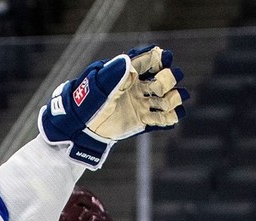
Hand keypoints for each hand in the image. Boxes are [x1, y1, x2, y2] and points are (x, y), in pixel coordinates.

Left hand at [39, 44, 186, 167]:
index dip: (162, 58)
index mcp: (132, 72)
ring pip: (173, 97)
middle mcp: (141, 86)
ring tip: (160, 105)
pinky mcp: (144, 121)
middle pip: (170, 76)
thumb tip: (128, 62)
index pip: (155, 58)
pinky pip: (166, 119)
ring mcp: (144, 103)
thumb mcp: (99, 86)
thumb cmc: (88, 102)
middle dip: (168, 80)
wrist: (82, 127)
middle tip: (155, 88)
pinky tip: (161, 119)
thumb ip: (113, 74)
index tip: (161, 63)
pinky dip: (169, 119)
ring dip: (173, 100)